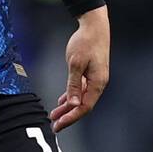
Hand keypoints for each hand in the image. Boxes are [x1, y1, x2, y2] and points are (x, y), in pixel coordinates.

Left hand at [49, 5, 109, 130]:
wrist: (94, 26)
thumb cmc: (86, 42)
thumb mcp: (76, 63)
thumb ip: (73, 85)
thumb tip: (72, 104)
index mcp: (97, 83)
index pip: (84, 107)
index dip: (71, 118)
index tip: (58, 124)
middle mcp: (98, 83)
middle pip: (82, 106)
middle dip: (68, 116)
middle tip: (54, 125)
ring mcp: (95, 79)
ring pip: (80, 98)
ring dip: (68, 107)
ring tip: (55, 115)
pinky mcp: (91, 73)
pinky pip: (81, 89)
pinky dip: (71, 96)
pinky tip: (62, 101)